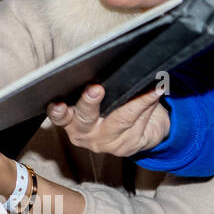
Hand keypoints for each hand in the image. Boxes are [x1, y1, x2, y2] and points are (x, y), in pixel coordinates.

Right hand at [46, 84, 170, 155]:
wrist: (140, 132)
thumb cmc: (112, 108)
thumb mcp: (98, 99)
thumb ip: (92, 88)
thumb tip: (101, 65)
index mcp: (70, 121)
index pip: (60, 117)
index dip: (57, 111)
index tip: (58, 104)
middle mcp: (84, 135)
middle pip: (86, 118)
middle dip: (89, 102)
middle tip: (95, 89)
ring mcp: (105, 144)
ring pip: (121, 118)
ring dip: (136, 100)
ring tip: (147, 85)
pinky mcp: (127, 148)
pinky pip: (139, 122)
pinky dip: (148, 103)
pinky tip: (156, 92)